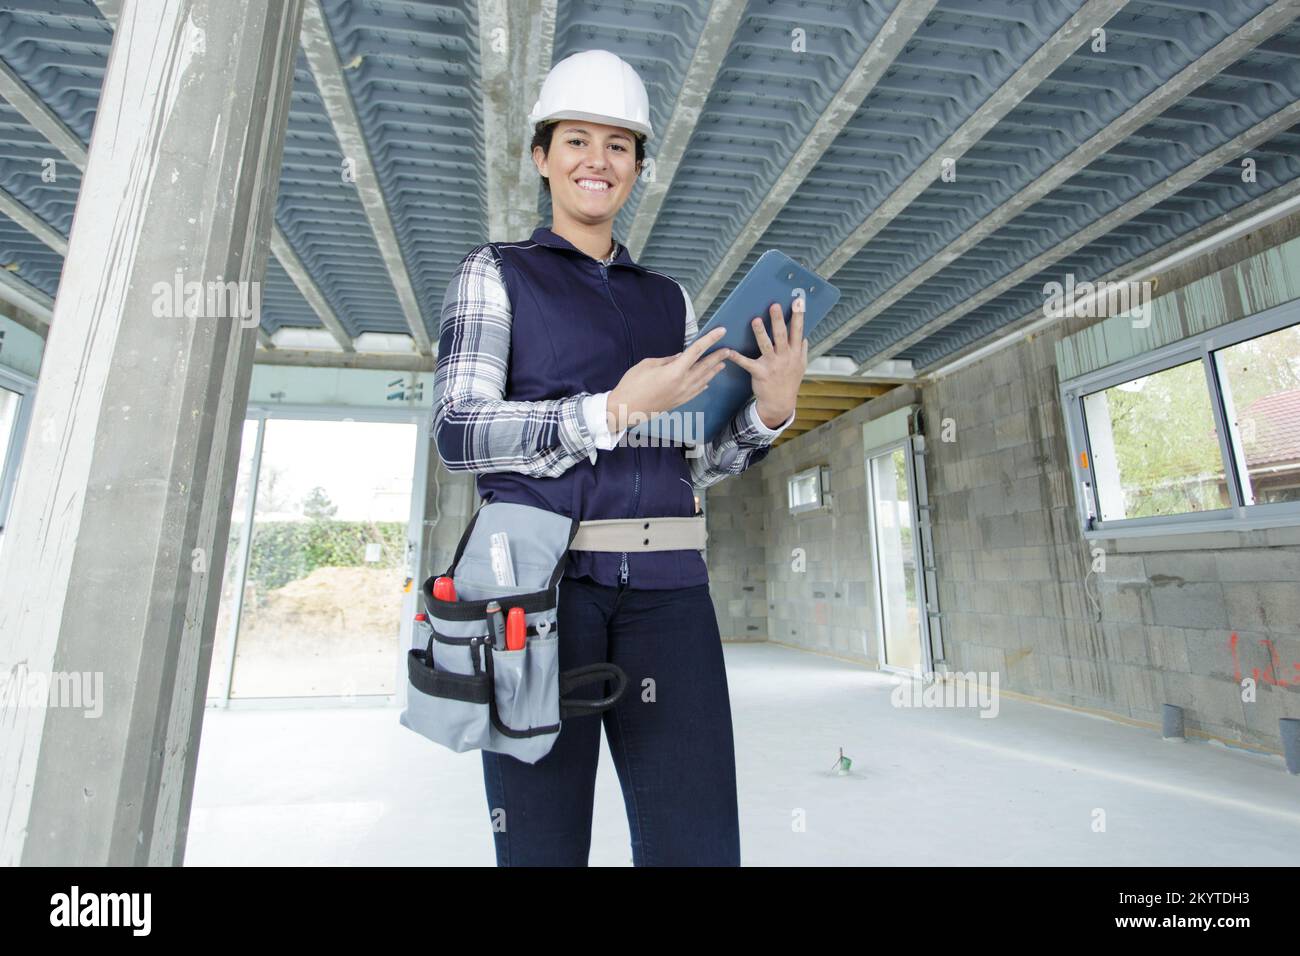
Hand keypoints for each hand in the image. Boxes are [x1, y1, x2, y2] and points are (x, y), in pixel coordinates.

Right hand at [607, 326, 728, 431]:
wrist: (625, 409)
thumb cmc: (632, 384)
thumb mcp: (648, 364)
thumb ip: (667, 360)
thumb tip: (680, 357)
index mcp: (675, 371)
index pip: (697, 351)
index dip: (710, 339)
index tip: (721, 331)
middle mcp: (683, 383)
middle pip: (705, 366)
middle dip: (717, 356)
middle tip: (728, 349)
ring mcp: (682, 394)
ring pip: (703, 380)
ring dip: (713, 371)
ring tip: (722, 363)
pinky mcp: (679, 402)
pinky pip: (696, 391)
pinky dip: (704, 384)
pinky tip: (708, 382)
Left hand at [724, 298, 806, 427]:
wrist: (780, 403)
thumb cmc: (790, 382)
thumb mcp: (801, 366)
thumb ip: (802, 350)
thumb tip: (804, 336)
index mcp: (795, 353)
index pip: (798, 331)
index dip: (798, 316)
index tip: (798, 302)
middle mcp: (785, 357)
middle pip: (781, 335)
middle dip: (778, 320)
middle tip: (774, 305)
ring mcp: (772, 365)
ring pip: (766, 346)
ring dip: (760, 333)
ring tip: (755, 320)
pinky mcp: (759, 373)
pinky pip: (747, 363)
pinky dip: (737, 357)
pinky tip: (729, 350)